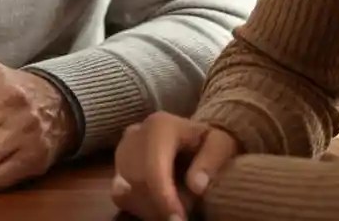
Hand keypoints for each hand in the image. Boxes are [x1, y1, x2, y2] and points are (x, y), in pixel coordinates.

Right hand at [111, 112, 240, 220]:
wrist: (193, 135)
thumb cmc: (208, 141)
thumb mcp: (221, 144)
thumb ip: (212, 160)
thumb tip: (196, 187)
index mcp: (159, 126)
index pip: (153, 167)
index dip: (164, 198)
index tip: (179, 219)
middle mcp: (135, 134)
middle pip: (137, 181)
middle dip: (159, 206)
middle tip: (183, 216)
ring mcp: (122, 149)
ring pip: (125, 189)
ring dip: (150, 207)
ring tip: (174, 208)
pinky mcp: (117, 164)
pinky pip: (119, 193)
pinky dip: (138, 205)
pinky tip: (158, 206)